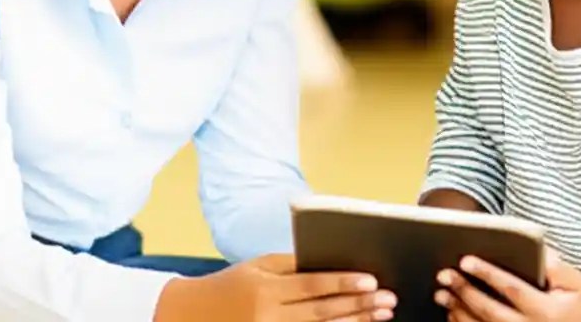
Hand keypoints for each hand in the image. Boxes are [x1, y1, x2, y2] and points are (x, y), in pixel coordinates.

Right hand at [156, 253, 396, 321]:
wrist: (192, 314)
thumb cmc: (231, 285)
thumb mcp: (257, 267)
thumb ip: (292, 265)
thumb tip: (332, 263)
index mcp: (265, 290)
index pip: (311, 285)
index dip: (343, 283)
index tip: (371, 280)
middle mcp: (268, 317)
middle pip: (322, 313)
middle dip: (358, 306)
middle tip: (388, 300)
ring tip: (381, 315)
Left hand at [434, 248, 580, 321]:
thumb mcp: (577, 282)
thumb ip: (556, 267)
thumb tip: (537, 250)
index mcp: (548, 312)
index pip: (512, 290)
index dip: (488, 274)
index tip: (465, 260)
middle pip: (491, 312)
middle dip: (465, 292)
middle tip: (444, 275)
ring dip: (459, 311)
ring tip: (441, 293)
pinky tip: (452, 313)